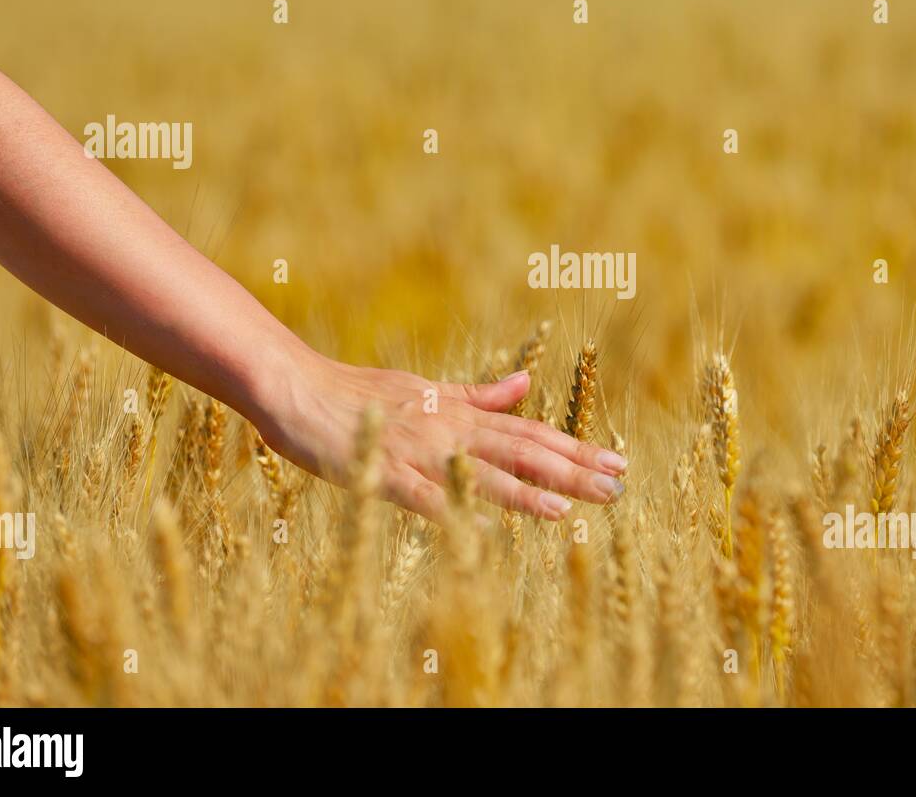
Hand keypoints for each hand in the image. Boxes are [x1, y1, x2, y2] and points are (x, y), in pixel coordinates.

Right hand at [248, 351, 626, 522]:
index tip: (617, 461)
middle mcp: (449, 430)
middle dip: (572, 469)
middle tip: (618, 485)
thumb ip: (476, 394)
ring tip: (570, 507)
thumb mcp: (427, 390)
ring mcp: (417, 450)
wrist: (296, 387)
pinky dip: (451, 509)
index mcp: (460, 414)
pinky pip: (421, 496)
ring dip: (525, 491)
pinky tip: (481, 530)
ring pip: (479, 472)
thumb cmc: (359, 392)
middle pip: (520, 451)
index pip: (529, 434)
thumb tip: (524, 386)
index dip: (575, 448)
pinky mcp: (380, 470)